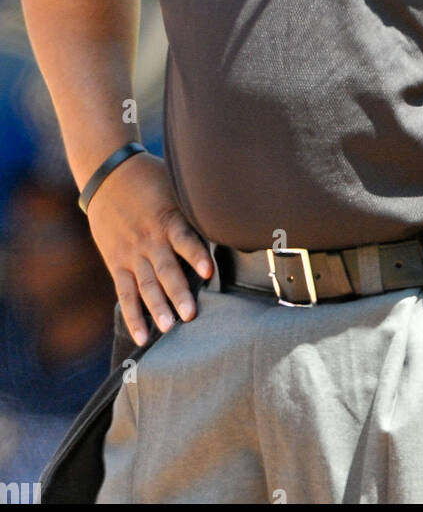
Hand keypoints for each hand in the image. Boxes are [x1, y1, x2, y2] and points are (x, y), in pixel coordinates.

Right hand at [85, 153, 212, 345]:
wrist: (106, 175)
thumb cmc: (150, 179)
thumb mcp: (175, 186)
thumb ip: (195, 207)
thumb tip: (228, 215)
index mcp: (167, 218)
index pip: (184, 238)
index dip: (196, 255)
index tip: (209, 272)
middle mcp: (149, 239)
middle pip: (165, 269)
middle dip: (178, 293)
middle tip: (190, 315)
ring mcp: (131, 254)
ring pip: (145, 285)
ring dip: (157, 308)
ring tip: (168, 328)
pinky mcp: (117, 263)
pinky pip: (125, 294)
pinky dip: (133, 316)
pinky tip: (142, 336)